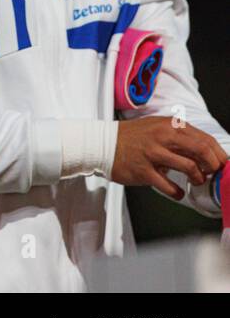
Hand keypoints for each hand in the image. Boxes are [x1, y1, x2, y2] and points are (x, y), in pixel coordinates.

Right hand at [110, 116, 226, 199]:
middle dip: (214, 166)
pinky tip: (177, 192)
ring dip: (199, 178)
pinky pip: (169, 186)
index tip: (222, 164)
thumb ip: (179, 137)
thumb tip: (205, 153)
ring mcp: (152, 153)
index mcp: (169, 125)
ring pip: (190, 167)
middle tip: (212, 173)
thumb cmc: (131, 137)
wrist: (101, 144)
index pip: (205, 139)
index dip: (219, 154)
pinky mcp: (143, 170)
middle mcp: (162, 136)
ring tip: (195, 181)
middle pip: (202, 151)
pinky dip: (178, 192)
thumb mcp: (157, 128)